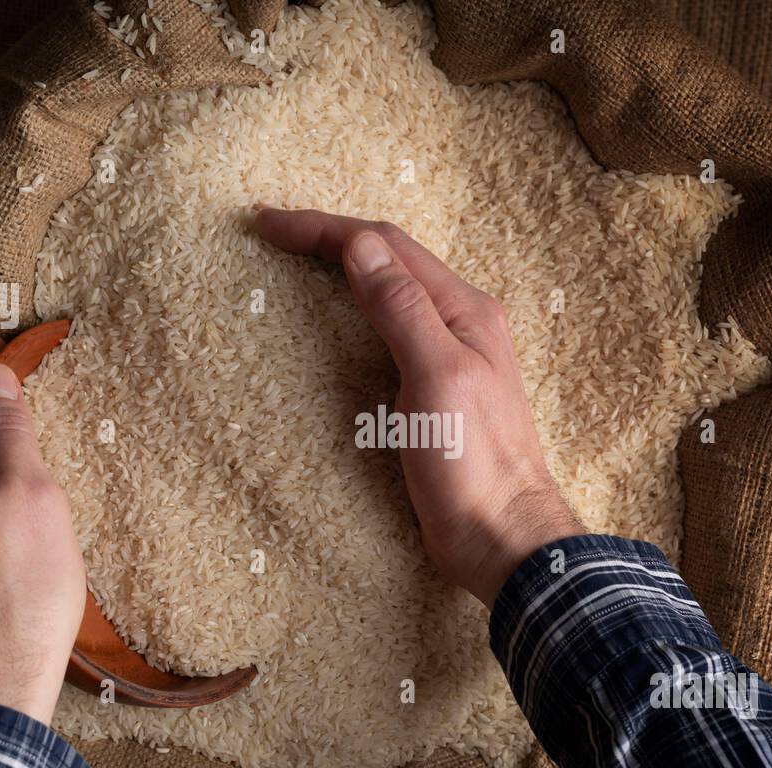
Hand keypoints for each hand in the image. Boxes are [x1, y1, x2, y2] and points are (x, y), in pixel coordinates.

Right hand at [255, 208, 582, 606]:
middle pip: (389, 262)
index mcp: (464, 310)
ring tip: (296, 265)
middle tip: (273, 233)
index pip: (387, 245)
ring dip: (343, 273)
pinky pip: (388, 336)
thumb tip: (360, 244)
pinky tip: (335, 326)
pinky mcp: (433, 394)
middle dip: (331, 240)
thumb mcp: (437, 376)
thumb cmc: (474, 463)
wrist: (502, 538)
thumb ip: (402, 308)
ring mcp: (447, 358)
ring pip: (389, 296)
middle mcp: (459, 324)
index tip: (268, 225)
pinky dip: (354, 317)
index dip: (326, 229)